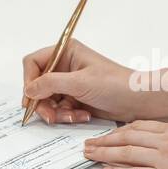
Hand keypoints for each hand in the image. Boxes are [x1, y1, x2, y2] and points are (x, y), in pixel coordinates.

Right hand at [21, 39, 136, 123]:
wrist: (138, 101)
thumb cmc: (115, 84)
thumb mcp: (80, 82)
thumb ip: (50, 83)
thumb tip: (29, 89)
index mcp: (65, 52)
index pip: (33, 62)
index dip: (29, 80)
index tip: (31, 98)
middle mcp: (65, 66)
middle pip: (37, 85)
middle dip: (43, 102)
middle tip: (50, 116)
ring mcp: (69, 83)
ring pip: (47, 100)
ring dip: (56, 112)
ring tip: (72, 116)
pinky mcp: (75, 99)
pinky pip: (59, 109)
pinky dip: (67, 116)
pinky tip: (82, 116)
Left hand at [83, 120, 167, 168]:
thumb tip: (165, 142)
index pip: (138, 126)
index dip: (118, 129)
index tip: (107, 133)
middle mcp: (165, 141)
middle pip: (126, 137)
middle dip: (104, 140)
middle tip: (88, 143)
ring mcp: (164, 159)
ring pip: (126, 153)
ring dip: (104, 154)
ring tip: (90, 155)